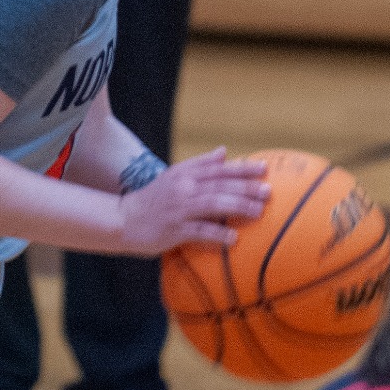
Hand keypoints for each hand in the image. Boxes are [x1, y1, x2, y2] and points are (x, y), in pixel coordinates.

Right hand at [116, 148, 269, 253]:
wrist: (122, 219)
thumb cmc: (152, 199)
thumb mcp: (174, 175)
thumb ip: (200, 164)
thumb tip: (223, 152)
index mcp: (184, 173)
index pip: (218, 168)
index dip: (241, 168)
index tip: (263, 169)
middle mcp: (183, 188)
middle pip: (220, 185)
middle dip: (246, 187)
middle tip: (268, 191)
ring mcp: (179, 209)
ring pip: (213, 204)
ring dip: (238, 207)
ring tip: (259, 212)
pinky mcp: (174, 229)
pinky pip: (200, 231)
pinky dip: (218, 233)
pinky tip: (234, 238)